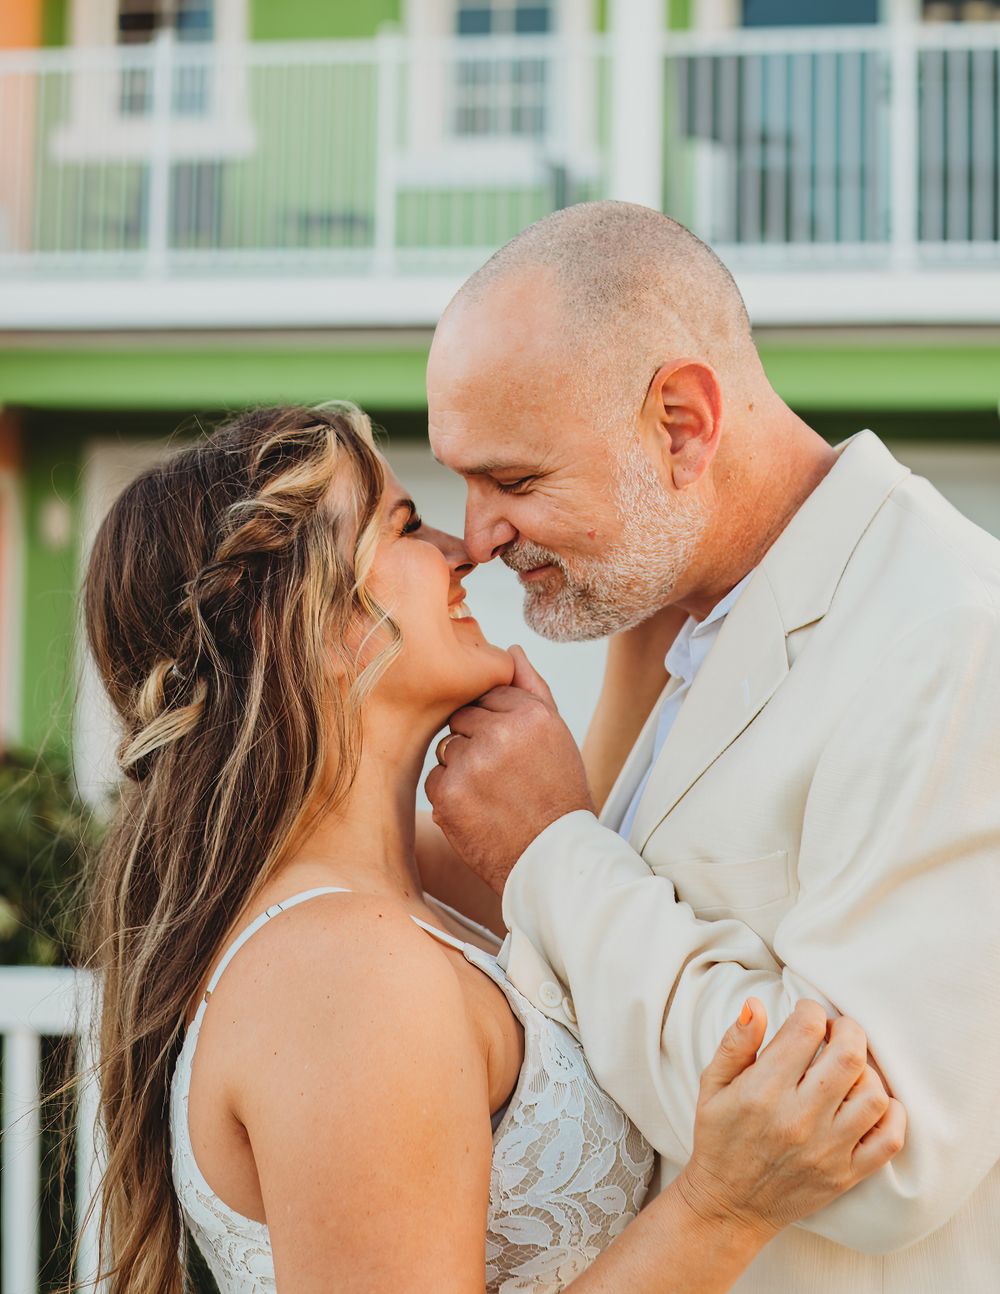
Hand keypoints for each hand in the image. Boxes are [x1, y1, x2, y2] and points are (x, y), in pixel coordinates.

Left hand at [425, 647, 594, 894]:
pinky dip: (451, 795)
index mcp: (531, 713)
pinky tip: (479, 811)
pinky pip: (435, 777)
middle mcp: (502, 732)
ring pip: (447, 747)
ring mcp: (472, 762)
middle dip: (476, 742)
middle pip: (462, 718)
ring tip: (494, 795)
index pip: (489, 695)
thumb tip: (511, 650)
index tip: (514, 752)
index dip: (498, 724)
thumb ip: (533, 689)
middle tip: (504, 776)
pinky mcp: (448, 792)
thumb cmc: (557, 794)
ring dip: (462, 767)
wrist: (551, 858)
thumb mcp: (557, 736)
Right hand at [677, 1000, 905, 1242]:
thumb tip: (757, 1005)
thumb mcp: (713, 1085)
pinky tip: (872, 1101)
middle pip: (849, 1056)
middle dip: (848, 1029)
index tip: (806, 1013)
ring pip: (873, 1094)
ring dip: (866, 1071)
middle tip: (836, 1030)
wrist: (729, 1206)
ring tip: (848, 1068)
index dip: (810, 1010)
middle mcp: (799, 1119)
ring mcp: (828, 1150)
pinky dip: (892, 1114)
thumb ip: (736, 1042)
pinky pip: (888, 1140)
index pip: (806, 1030)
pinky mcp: (846, 1175)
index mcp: (763, 1091)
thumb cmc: (719, 1139)